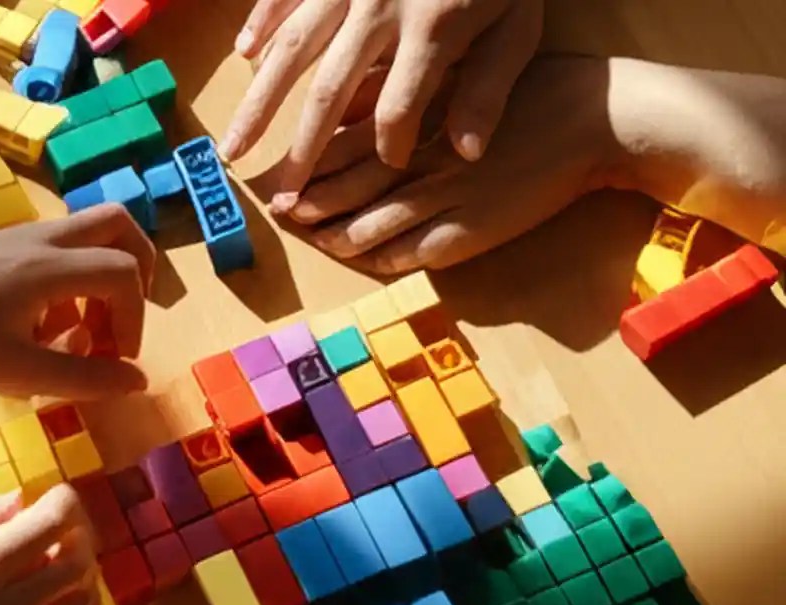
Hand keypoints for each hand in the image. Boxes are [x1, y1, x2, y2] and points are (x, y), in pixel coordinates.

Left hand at [0, 204, 154, 398]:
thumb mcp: (20, 373)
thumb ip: (85, 378)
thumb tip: (138, 380)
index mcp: (52, 266)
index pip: (124, 275)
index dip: (134, 319)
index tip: (117, 360)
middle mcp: (43, 239)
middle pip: (119, 227)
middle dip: (137, 271)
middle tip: (123, 319)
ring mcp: (19, 237)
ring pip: (87, 237)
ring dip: (99, 280)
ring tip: (77, 336)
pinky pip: (55, 250)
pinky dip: (68, 281)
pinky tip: (38, 329)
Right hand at [222, 0, 542, 209]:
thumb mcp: (516, 27)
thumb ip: (488, 89)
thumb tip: (466, 155)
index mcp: (431, 28)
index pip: (399, 107)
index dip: (393, 143)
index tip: (392, 164)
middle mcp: (379, 7)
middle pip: (331, 91)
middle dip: (304, 149)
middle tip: (285, 197)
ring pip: (292, 50)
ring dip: (259, 103)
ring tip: (234, 146)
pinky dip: (261, 21)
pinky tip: (243, 55)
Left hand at [288, 56, 616, 272]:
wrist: (593, 120)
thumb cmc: (529, 91)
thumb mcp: (459, 77)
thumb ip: (406, 92)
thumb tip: (355, 100)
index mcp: (417, 119)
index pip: (342, 145)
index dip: (306, 164)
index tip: (278, 174)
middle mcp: (421, 160)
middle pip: (346, 187)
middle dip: (308, 202)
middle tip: (278, 212)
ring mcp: (444, 199)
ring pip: (372, 225)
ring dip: (336, 235)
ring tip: (314, 239)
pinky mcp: (470, 231)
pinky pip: (412, 252)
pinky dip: (382, 257)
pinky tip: (364, 260)